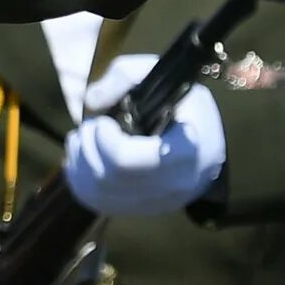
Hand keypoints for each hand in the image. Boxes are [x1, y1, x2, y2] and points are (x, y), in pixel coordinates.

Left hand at [63, 55, 225, 215]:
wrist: (205, 144)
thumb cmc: (181, 106)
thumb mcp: (159, 75)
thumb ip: (124, 76)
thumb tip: (92, 102)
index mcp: (185, 151)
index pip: (127, 159)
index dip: (107, 139)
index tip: (109, 121)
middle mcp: (173, 185)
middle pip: (107, 175)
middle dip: (89, 144)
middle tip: (93, 124)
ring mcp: (155, 203)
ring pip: (96, 190)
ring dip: (80, 158)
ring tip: (86, 136)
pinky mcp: (138, 210)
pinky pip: (93, 200)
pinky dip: (78, 175)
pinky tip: (84, 155)